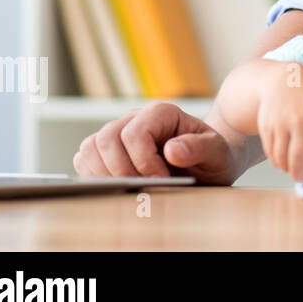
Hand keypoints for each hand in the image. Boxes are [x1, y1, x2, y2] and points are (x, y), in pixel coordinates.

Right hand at [73, 101, 239, 184]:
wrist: (208, 163)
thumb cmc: (213, 157)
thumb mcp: (217, 154)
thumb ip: (200, 148)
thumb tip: (172, 150)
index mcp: (162, 112)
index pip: (134, 134)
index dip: (143, 162)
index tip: (162, 181)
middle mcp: (136, 117)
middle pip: (107, 139)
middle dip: (122, 171)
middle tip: (144, 188)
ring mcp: (119, 131)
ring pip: (90, 148)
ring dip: (105, 174)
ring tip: (131, 189)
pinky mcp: (107, 149)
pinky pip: (85, 159)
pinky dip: (95, 175)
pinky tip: (118, 187)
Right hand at [258, 63, 302, 183]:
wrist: (285, 78)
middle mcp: (300, 120)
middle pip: (298, 160)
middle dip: (301, 176)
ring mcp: (281, 123)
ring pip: (282, 159)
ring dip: (288, 169)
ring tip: (294, 167)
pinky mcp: (266, 126)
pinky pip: (271, 153)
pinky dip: (277, 161)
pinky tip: (284, 158)